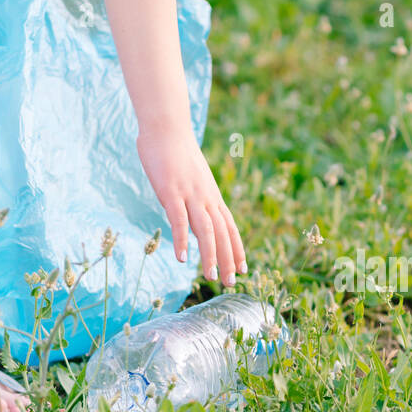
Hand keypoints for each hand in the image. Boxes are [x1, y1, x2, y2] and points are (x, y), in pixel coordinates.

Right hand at [139, 133, 245, 285]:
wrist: (168, 128)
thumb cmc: (178, 154)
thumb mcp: (194, 180)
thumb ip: (198, 199)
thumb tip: (197, 217)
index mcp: (213, 196)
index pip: (231, 228)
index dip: (238, 250)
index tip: (243, 270)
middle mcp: (207, 198)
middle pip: (223, 234)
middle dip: (228, 260)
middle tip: (230, 284)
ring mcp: (190, 195)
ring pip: (207, 230)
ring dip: (210, 255)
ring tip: (211, 277)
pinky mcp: (171, 192)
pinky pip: (180, 220)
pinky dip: (183, 240)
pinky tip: (182, 258)